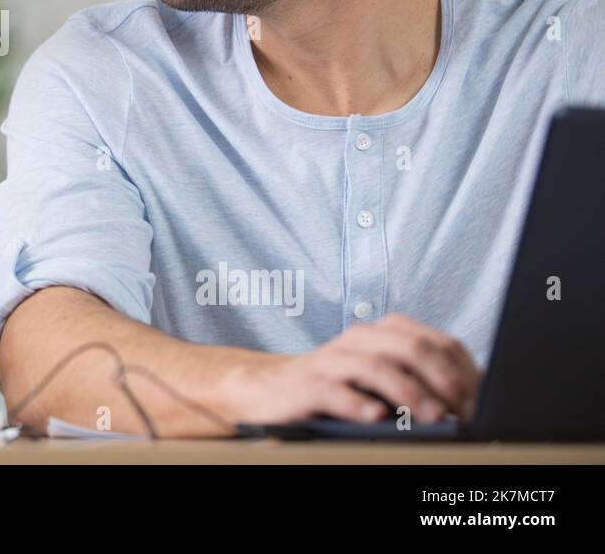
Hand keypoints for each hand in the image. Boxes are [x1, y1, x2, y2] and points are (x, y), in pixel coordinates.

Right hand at [224, 312, 481, 424]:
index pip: (435, 342)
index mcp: (381, 334)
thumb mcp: (380, 379)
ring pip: (375, 366)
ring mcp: (329, 361)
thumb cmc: (335, 387)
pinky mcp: (305, 385)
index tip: (481, 404)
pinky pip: (333, 390)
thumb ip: (416, 380)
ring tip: (432, 418)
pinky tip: (377, 418)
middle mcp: (356, 340)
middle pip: (409, 347)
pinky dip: (357, 404)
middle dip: (443, 380)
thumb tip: (470, 402)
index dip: (463, 372)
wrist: (270, 390)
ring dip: (409, 392)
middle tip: (462, 412)